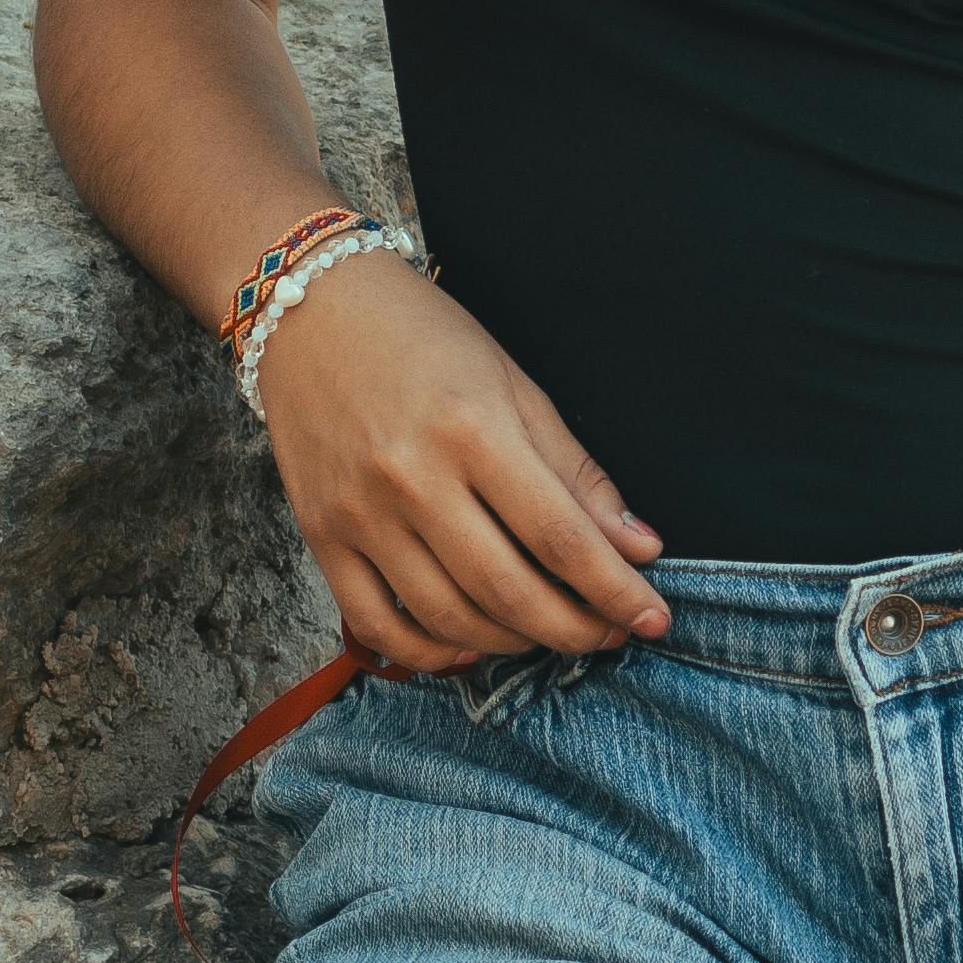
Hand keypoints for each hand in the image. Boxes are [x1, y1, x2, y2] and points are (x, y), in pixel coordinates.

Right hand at [257, 251, 669, 672]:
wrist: (308, 309)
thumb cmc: (422, 336)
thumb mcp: (513, 383)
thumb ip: (575, 471)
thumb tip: (638, 547)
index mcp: (473, 429)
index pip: (560, 536)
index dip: (615, 590)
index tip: (653, 618)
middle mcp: (412, 478)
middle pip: (508, 590)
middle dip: (574, 629)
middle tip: (608, 636)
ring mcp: (360, 513)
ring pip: (448, 617)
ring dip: (512, 643)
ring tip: (548, 632)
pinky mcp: (319, 535)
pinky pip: (376, 623)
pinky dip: (428, 653)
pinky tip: (468, 646)